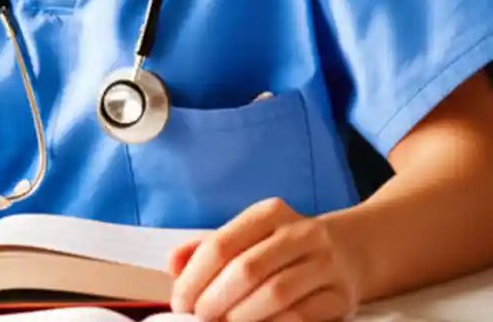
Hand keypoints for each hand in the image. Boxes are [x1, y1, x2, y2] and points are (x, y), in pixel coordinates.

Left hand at [169, 198, 360, 320]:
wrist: (350, 251)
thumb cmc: (282, 248)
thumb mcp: (246, 236)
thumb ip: (206, 249)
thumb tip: (174, 264)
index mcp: (269, 213)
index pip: (221, 245)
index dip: (194, 278)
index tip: (180, 302)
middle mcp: (300, 233)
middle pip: (246, 270)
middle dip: (214, 301)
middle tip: (199, 318)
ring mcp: (325, 264)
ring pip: (275, 294)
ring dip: (241, 317)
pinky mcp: (341, 296)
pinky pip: (302, 316)